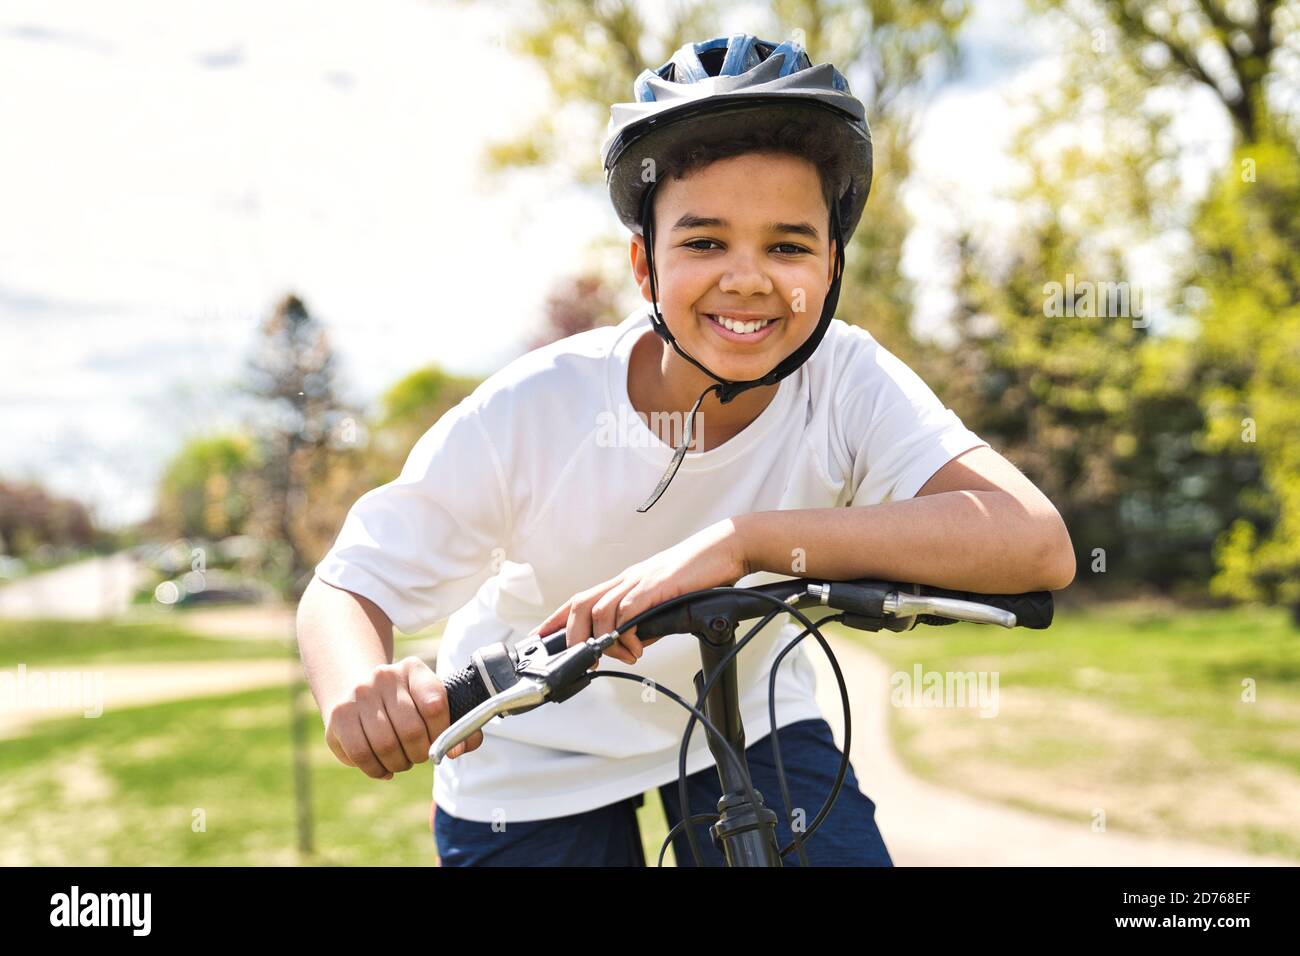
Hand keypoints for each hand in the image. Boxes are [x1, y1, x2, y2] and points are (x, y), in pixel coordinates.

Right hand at [323, 656, 483, 778]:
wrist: (359, 692)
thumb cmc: (407, 706)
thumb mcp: (434, 706)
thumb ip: (459, 728)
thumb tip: (455, 750)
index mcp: (413, 669)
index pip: (435, 705)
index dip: (441, 733)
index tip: (440, 742)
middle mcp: (385, 676)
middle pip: (411, 730)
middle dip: (420, 753)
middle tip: (419, 756)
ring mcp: (359, 694)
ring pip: (385, 745)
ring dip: (399, 763)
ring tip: (402, 761)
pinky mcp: (340, 715)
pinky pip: (361, 754)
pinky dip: (376, 769)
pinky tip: (384, 768)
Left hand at [529, 518, 749, 664]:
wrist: (725, 548)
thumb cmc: (699, 572)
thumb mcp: (666, 600)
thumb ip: (648, 621)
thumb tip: (636, 643)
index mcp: (625, 583)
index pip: (580, 600)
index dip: (556, 619)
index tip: (540, 638)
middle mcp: (626, 580)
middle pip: (580, 605)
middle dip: (572, 636)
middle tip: (583, 660)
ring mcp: (639, 581)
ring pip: (599, 610)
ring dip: (603, 640)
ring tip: (621, 656)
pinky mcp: (656, 586)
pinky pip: (628, 610)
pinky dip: (626, 633)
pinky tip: (637, 647)